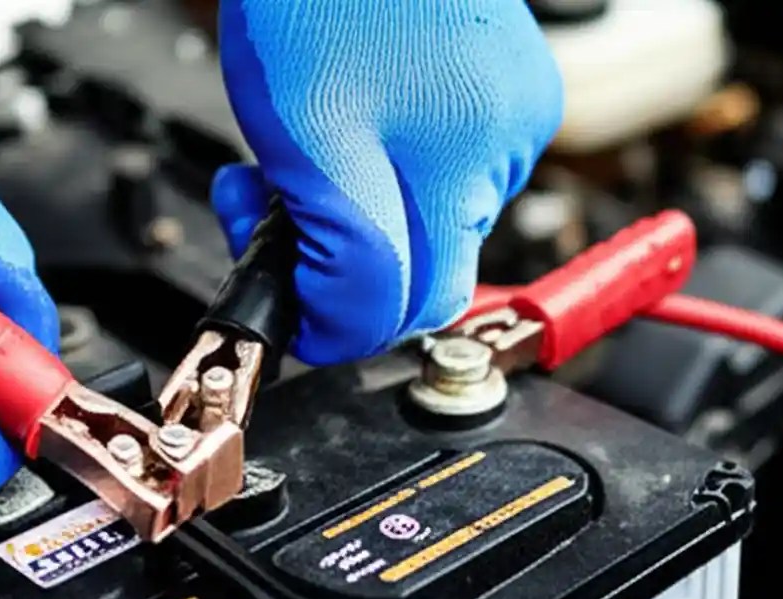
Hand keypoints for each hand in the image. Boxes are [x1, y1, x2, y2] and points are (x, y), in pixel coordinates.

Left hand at [213, 0, 563, 364]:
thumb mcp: (304, 136)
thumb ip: (338, 245)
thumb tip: (347, 323)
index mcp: (464, 167)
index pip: (409, 310)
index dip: (336, 323)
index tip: (288, 302)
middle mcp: (504, 149)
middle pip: (422, 269)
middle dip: (338, 262)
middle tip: (269, 209)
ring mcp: (513, 117)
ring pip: (428, 219)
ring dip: (359, 211)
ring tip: (304, 148)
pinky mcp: (507, 90)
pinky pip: (444, 167)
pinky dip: (385, 168)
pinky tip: (349, 122)